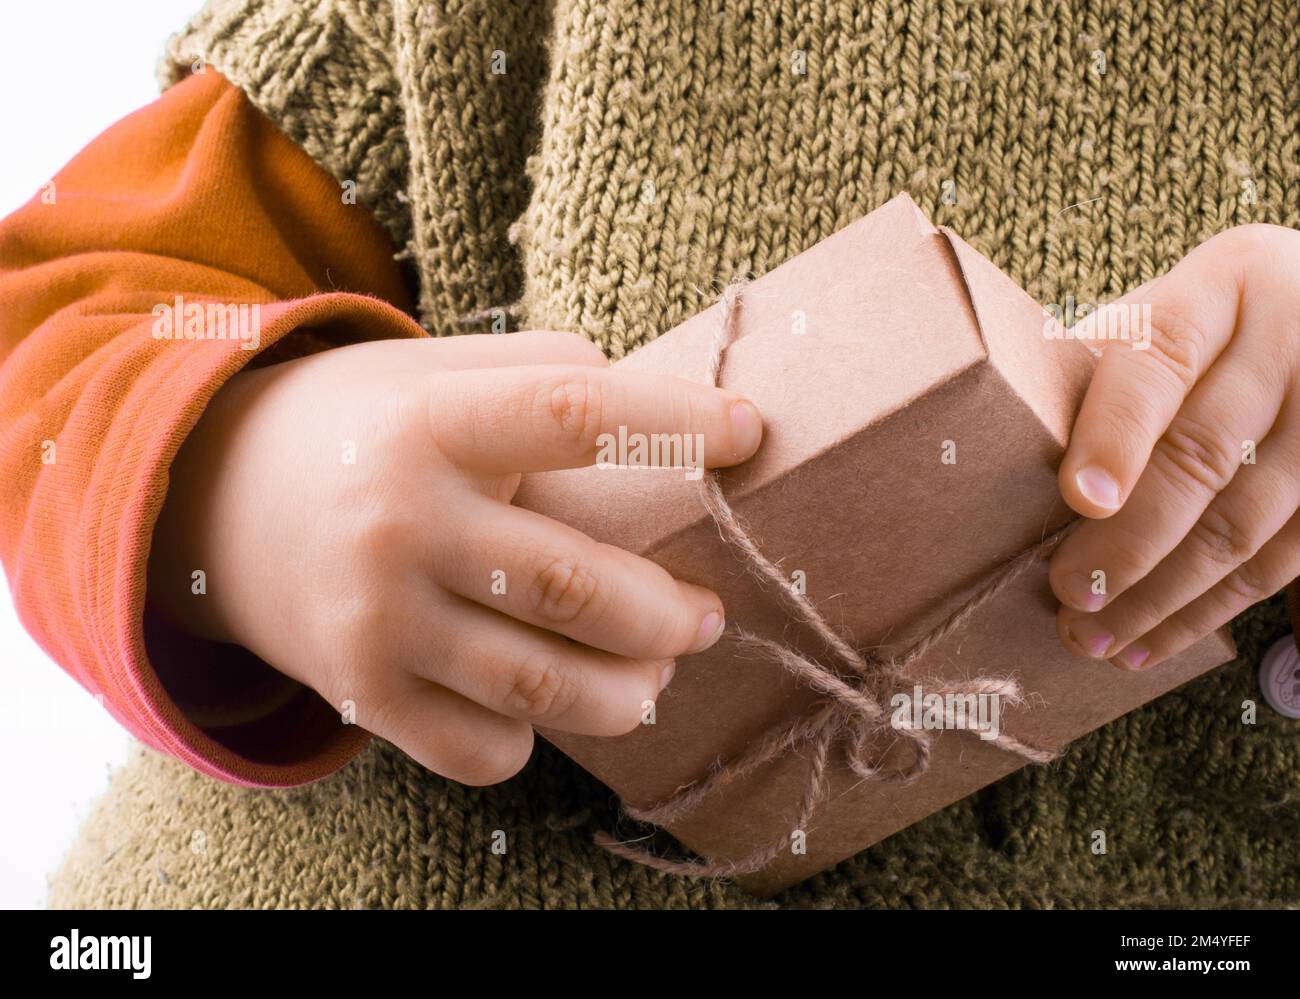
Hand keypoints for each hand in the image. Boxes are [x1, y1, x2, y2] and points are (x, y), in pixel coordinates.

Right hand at [149, 332, 762, 783]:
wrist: (212, 500)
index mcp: (430, 425)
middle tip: (709, 613)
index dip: (678, 422)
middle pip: (577, 584)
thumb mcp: (436, 373)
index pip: (576, 414)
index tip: (754, 432)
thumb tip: (667, 410)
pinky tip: (543, 703)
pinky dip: (533, 735)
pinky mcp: (363, 692)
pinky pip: (481, 746)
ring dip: (630, 689)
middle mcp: (401, 522)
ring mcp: (377, 619)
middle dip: (670, 611)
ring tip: (659, 671)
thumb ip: (545, 375)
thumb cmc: (363, 429)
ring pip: (542, 683)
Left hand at [1051, 224, 1299, 669]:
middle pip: (1206, 453)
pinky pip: (1283, 561)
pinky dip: (1213, 609)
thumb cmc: (1198, 325)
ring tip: (1096, 638)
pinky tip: (1155, 641)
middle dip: (1131, 538)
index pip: (1162, 362)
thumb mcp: (1154, 314)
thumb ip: (1096, 368)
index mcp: (1222, 288)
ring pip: (1247, 520)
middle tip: (1069, 593)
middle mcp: (1291, 340)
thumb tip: (996, 456)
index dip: (1118, 434)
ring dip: (1165, 594)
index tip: (1079, 498)